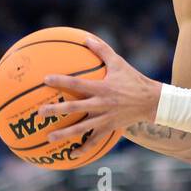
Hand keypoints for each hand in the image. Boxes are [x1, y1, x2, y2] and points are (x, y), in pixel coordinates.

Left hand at [36, 35, 162, 145]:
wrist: (152, 101)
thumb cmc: (133, 80)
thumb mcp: (119, 63)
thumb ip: (102, 50)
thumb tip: (85, 37)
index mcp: (102, 87)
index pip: (77, 83)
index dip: (61, 81)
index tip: (45, 79)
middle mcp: (101, 103)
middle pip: (74, 108)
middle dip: (56, 110)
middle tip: (39, 113)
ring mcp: (105, 117)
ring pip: (82, 128)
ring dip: (65, 133)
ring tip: (49, 137)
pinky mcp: (110, 127)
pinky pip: (95, 140)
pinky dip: (84, 147)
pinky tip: (72, 154)